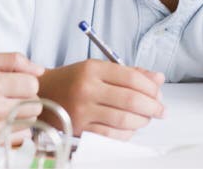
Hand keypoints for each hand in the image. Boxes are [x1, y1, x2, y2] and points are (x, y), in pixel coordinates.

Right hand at [0, 53, 43, 145]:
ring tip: (8, 106)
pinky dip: (19, 128)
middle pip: (35, 104)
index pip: (32, 85)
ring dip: (25, 113)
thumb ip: (15, 60)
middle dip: (27, 97)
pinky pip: (23, 136)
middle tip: (12, 94)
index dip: (28, 81)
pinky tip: (7, 120)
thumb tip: (40, 71)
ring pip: (31, 120)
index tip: (17, 82)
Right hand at [38, 59, 163, 139]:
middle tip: (160, 109)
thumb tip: (158, 78)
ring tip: (147, 118)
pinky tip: (131, 128)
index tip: (158, 93)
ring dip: (142, 121)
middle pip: (130, 99)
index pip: (131, 77)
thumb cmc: (73, 79)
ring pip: (123, 119)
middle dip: (152, 106)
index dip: (150, 87)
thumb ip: (128, 73)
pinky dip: (127, 133)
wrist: (42, 94)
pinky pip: (111, 135)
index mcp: (93, 69)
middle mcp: (87, 89)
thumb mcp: (97, 68)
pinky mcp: (79, 129)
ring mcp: (82, 111)